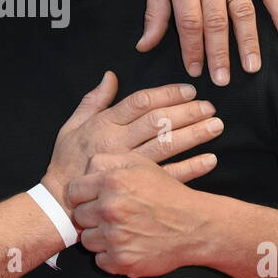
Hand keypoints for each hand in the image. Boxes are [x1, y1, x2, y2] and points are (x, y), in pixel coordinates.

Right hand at [41, 71, 222, 210]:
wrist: (61, 201)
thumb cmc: (65, 161)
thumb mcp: (72, 125)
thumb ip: (93, 100)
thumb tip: (110, 76)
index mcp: (105, 124)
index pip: (140, 102)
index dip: (167, 94)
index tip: (189, 90)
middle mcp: (118, 142)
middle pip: (158, 121)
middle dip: (187, 112)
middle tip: (210, 106)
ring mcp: (129, 166)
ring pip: (167, 145)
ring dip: (194, 135)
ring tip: (216, 126)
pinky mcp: (137, 187)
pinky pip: (168, 176)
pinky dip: (191, 168)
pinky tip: (209, 160)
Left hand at [66, 151, 213, 277]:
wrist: (195, 227)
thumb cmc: (167, 194)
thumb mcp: (141, 164)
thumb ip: (107, 161)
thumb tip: (83, 171)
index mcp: (113, 182)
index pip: (73, 191)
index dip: (82, 195)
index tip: (93, 199)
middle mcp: (111, 209)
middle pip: (79, 216)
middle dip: (92, 216)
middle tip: (113, 215)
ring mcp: (115, 237)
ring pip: (87, 240)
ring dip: (101, 237)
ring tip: (123, 230)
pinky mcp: (122, 261)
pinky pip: (100, 260)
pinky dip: (111, 256)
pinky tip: (128, 245)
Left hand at [142, 0, 277, 83]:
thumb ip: (155, 11)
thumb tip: (145, 45)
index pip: (189, 22)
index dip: (193, 49)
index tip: (196, 70)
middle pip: (217, 21)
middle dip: (220, 54)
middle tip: (223, 80)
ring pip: (244, 10)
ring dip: (249, 41)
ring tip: (252, 67)